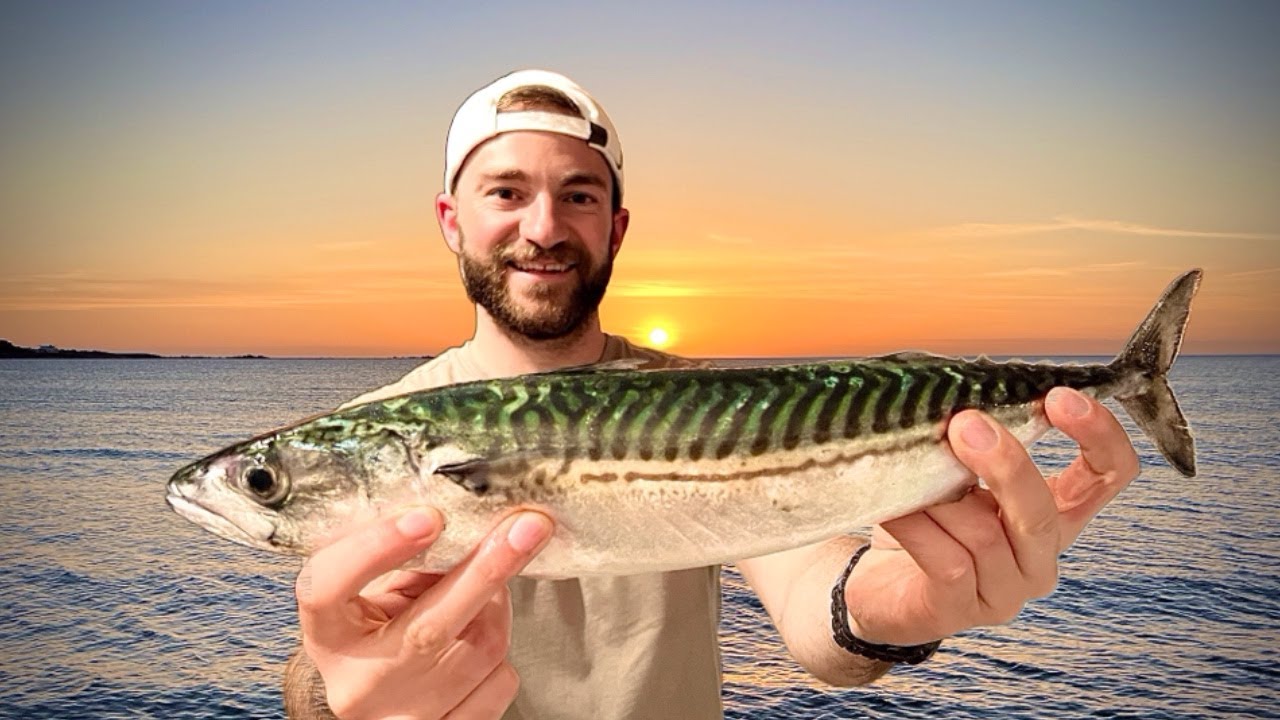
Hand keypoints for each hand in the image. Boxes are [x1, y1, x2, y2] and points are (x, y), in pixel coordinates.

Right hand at [294, 508, 553, 719]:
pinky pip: (500, 683)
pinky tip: (478, 639)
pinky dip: (501, 652)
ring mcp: (401, 717)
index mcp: (329, 633)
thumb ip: (406, 561)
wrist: (379, 698)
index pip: (329, 588)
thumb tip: (471, 531)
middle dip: (486, 569)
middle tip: (528, 526)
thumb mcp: (372, 592)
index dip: (375, 549)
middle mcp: (359, 683)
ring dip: (496, 607)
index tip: (427, 517)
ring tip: (482, 591)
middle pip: (427, 628)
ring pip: (479, 650)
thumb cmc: (378, 630)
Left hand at [844, 386, 1138, 645]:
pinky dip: (918, 527)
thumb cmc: (925, 521)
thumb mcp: (956, 474)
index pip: (1110, 475)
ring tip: (906, 468)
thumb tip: (962, 392)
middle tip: (966, 424)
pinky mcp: (959, 610)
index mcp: (1054, 514)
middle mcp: (1039, 557)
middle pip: (1043, 513)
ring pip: (986, 536)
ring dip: (943, 496)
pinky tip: (894, 506)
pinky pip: (947, 562)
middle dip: (1007, 464)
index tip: (1059, 397)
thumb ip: (974, 442)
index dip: (1100, 435)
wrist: (880, 589)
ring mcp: (1004, 591)